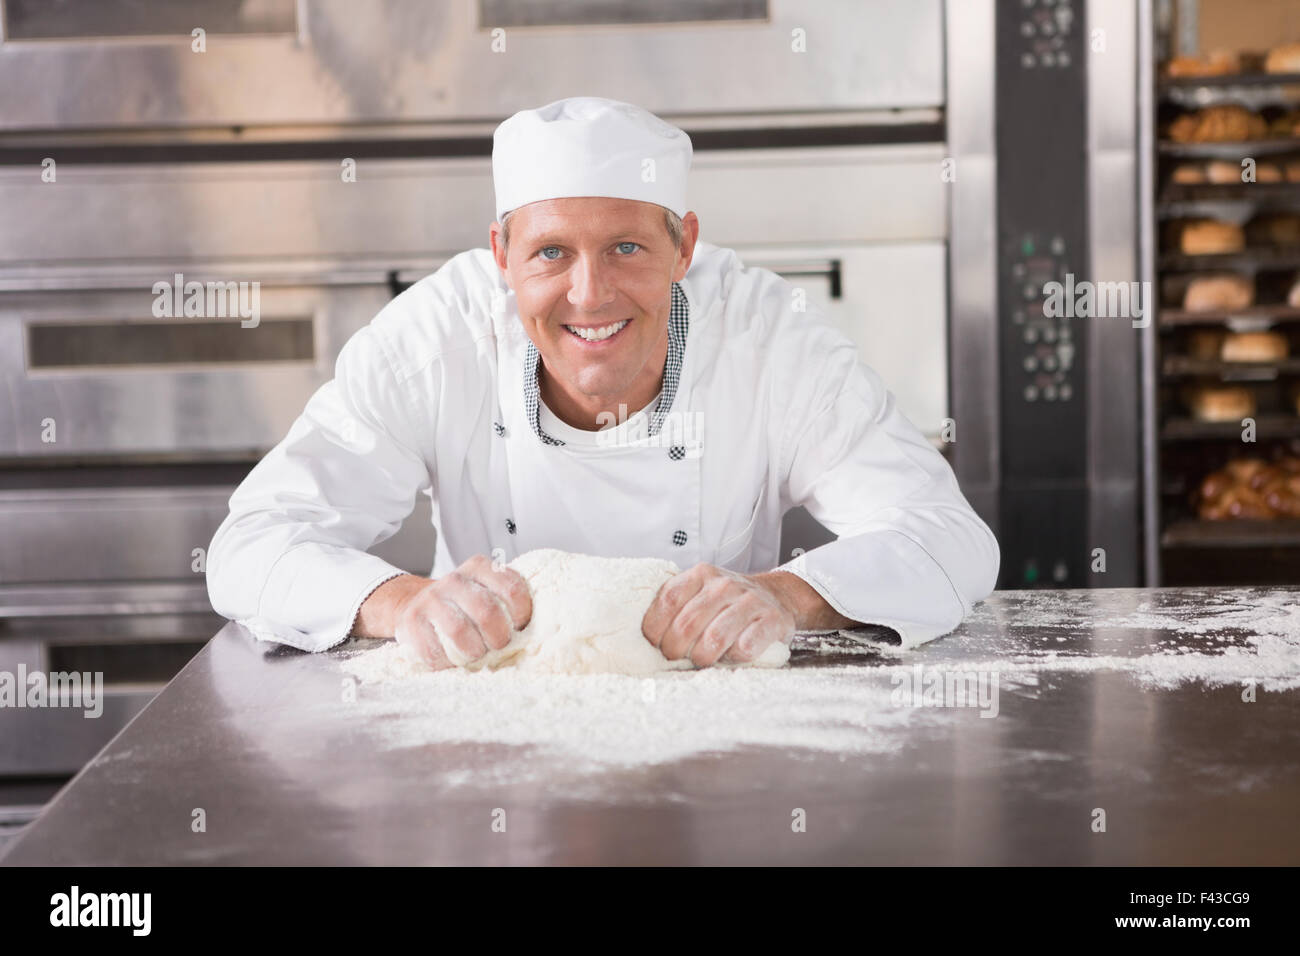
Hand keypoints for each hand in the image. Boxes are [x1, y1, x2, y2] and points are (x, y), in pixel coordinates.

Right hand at [393, 554, 531, 668]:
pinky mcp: (412, 621)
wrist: (413, 604)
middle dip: (498, 637)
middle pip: (486, 611)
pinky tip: (452, 659)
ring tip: (476, 653)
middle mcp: (454, 579)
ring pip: (460, 631)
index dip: (522, 614)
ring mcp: (431, 598)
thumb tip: (540, 630)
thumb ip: (507, 601)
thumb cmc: (462, 606)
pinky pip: (434, 650)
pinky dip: (448, 662)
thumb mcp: (485, 591)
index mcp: (479, 568)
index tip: (521, 628)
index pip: (512, 588)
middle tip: (499, 646)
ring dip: (474, 651)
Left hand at [641, 563, 795, 667]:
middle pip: (687, 624)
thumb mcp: (701, 591)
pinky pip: (744, 647)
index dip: (655, 627)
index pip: (668, 599)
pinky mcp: (771, 621)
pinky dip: (732, 658)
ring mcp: (750, 602)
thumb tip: (643, 636)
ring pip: (714, 639)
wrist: (778, 596)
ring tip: (701, 659)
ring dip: (702, 657)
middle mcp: (725, 585)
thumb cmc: (729, 602)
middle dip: (675, 649)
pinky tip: (730, 655)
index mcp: (701, 574)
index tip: (653, 643)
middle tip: (676, 657)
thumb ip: (677, 604)